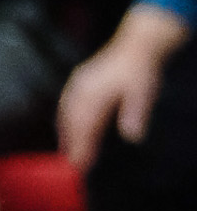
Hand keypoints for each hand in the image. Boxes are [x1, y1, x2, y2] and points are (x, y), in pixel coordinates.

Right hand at [59, 6, 189, 168]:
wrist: (138, 44)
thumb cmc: (141, 68)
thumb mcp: (144, 91)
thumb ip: (136, 113)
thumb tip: (133, 136)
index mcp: (95, 91)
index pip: (84, 126)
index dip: (81, 148)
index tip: (81, 166)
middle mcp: (81, 88)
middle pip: (71, 123)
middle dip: (71, 145)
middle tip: (75, 166)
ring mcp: (77, 84)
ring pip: (65, 115)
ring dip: (66, 136)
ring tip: (69, 154)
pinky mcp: (77, 82)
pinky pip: (66, 106)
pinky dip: (65, 122)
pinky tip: (68, 132)